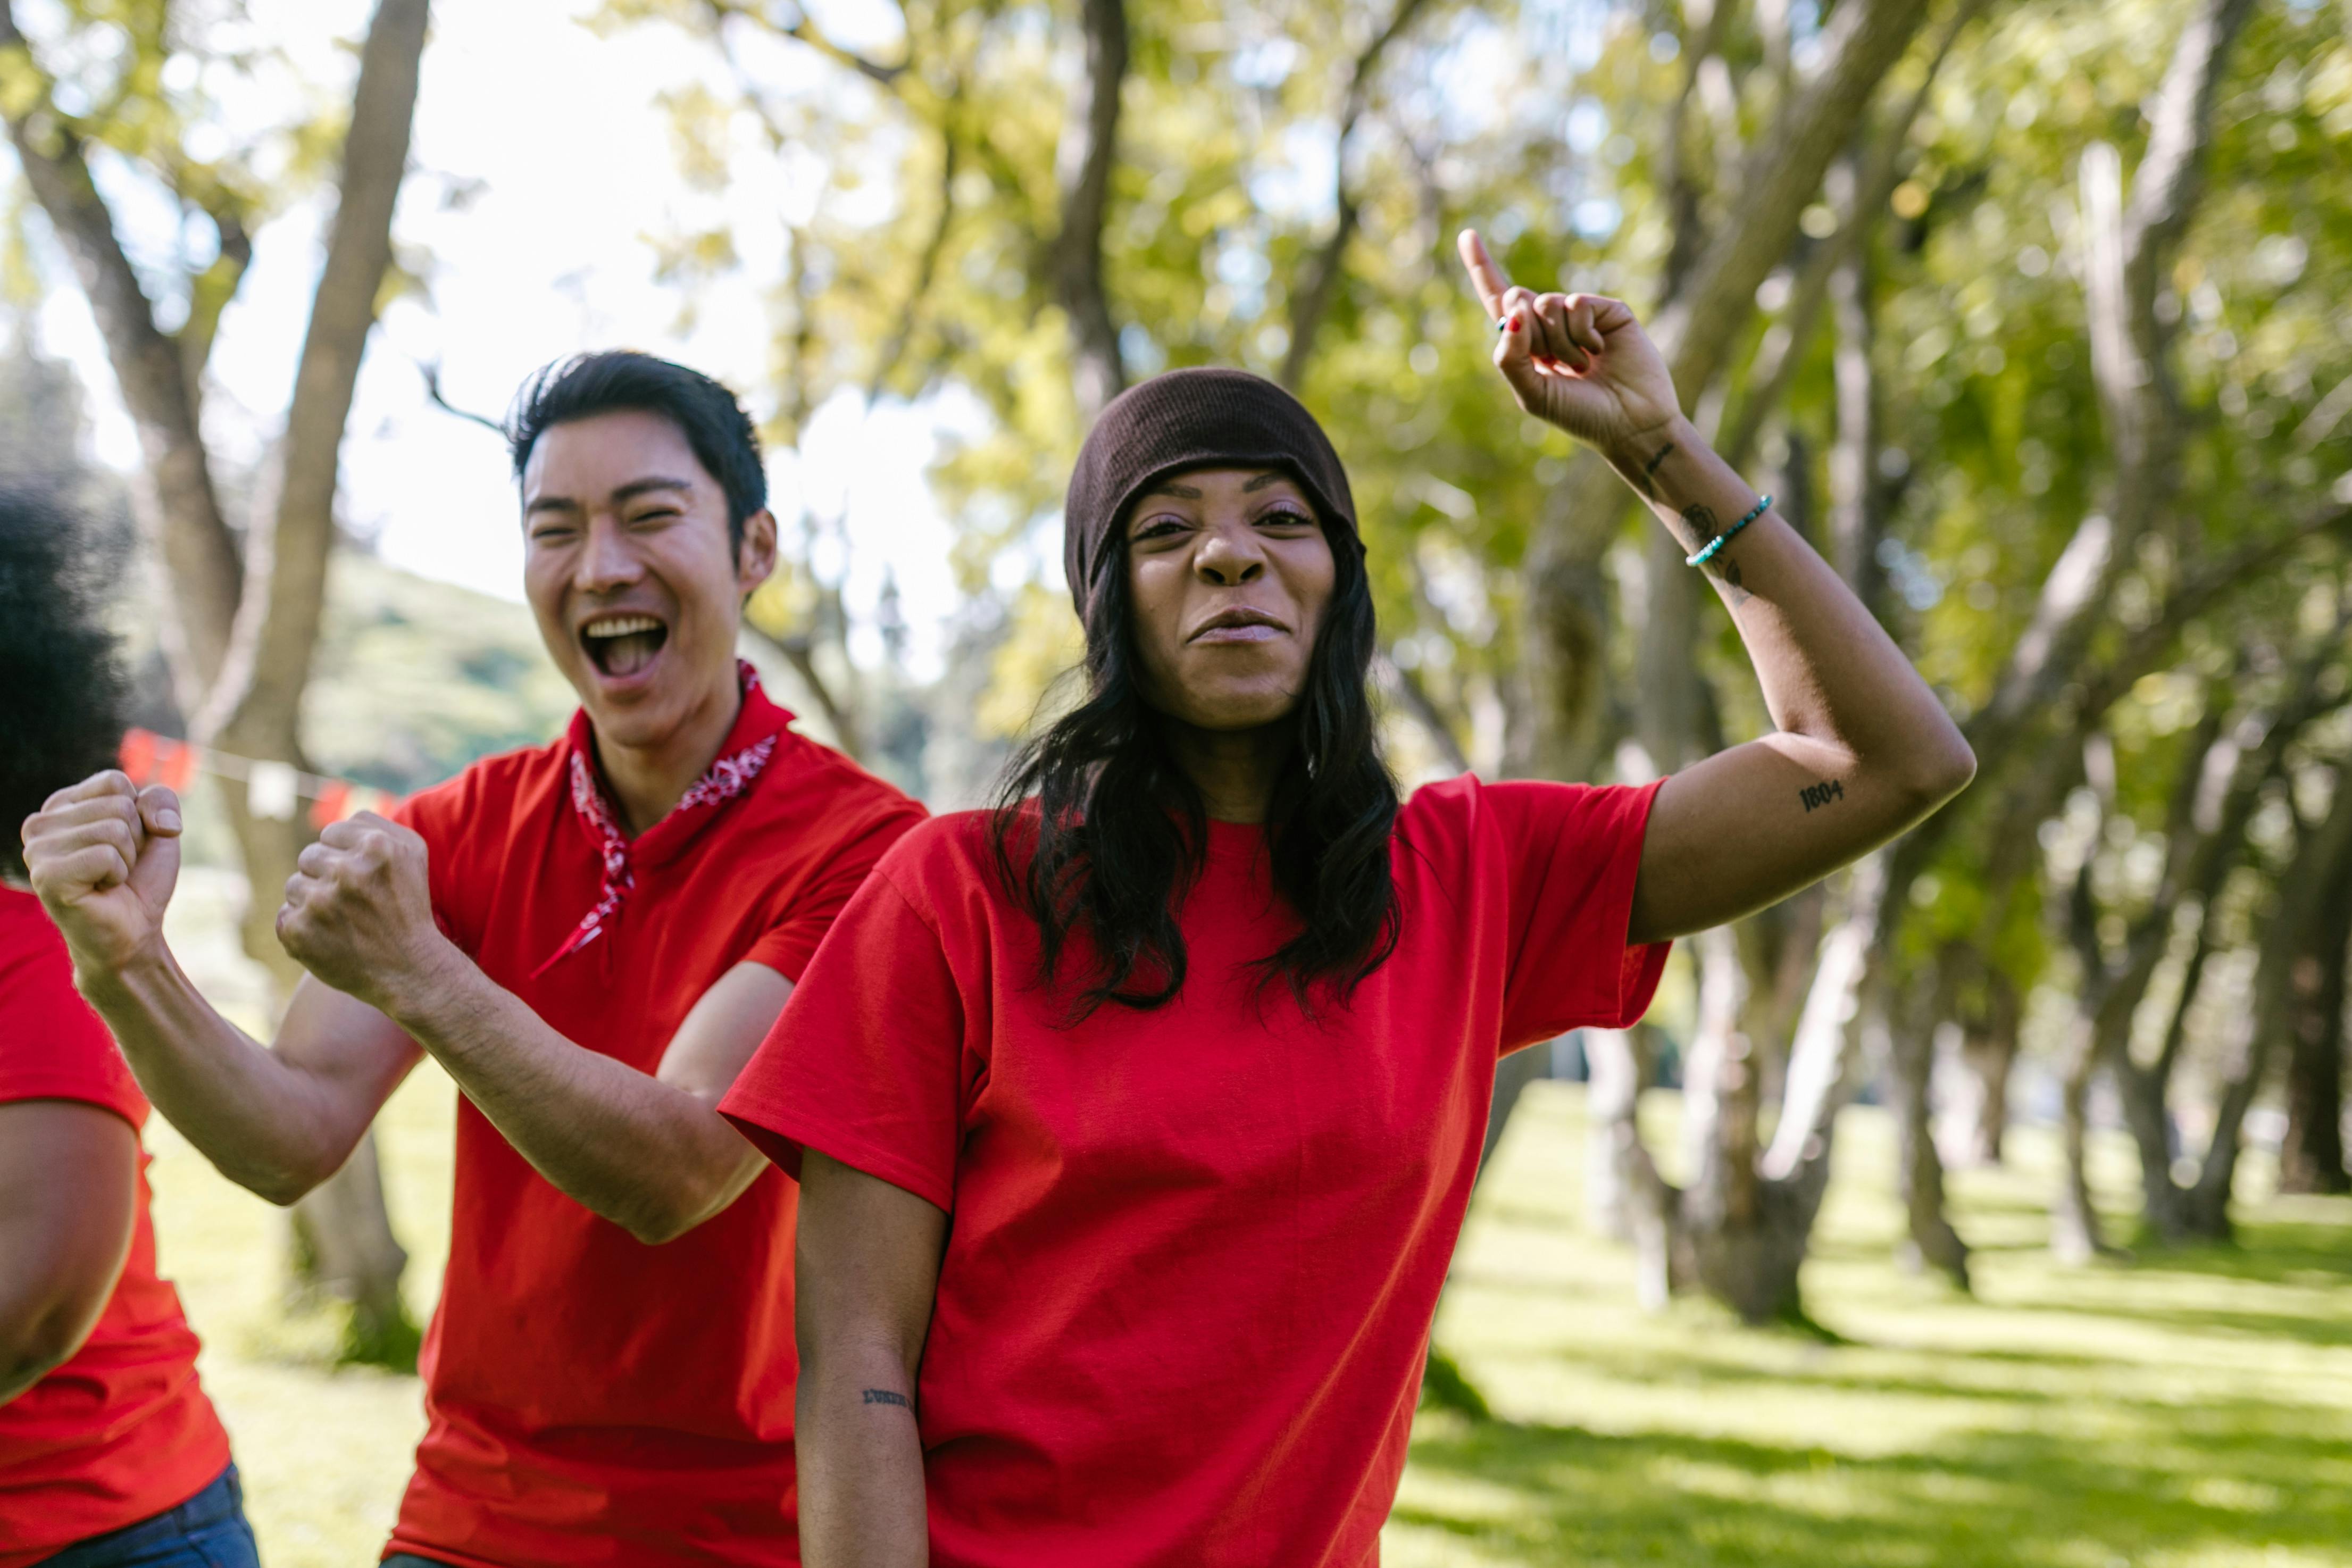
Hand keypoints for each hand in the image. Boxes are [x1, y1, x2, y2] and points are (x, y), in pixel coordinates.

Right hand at [22, 772, 183, 976]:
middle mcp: (40, 823)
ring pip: (114, 829)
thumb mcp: (159, 828)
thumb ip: (160, 799)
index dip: (138, 814)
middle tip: (117, 867)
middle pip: (119, 805)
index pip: (115, 781)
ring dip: (126, 860)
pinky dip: (117, 875)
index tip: (124, 844)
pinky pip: (106, 855)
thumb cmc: (139, 878)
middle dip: (135, 840)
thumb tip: (160, 821)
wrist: (134, 931)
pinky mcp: (47, 876)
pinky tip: (100, 891)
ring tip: (108, 880)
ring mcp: (37, 850)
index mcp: (60, 804)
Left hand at [275, 812, 448, 1013]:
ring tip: (342, 921)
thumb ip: (376, 825)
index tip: (361, 878)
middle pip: (309, 857)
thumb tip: (336, 823)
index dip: (344, 855)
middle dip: (326, 876)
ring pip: (293, 885)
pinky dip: (302, 927)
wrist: (410, 970)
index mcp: (377, 846)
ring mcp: (320, 903)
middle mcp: (348, 872)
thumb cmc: (409, 908)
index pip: (330, 833)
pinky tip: (329, 937)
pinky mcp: (299, 932)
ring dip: (312, 901)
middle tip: (353, 902)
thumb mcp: (412, 854)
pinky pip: (284, 915)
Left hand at [1458, 228, 1682, 460]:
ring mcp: (1579, 315)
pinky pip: (1576, 303)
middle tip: (1552, 364)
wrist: (1631, 424)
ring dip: (1559, 341)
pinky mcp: (1606, 309)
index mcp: (1527, 344)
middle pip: (1517, 298)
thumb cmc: (1581, 415)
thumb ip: (1511, 356)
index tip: (1467, 235)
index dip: (1483, 268)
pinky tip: (1599, 351)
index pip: (1499, 301)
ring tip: (1581, 366)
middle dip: (1528, 332)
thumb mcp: (1532, 394)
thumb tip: (1511, 311)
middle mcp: (1551, 325)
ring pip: (1546, 302)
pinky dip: (1582, 332)